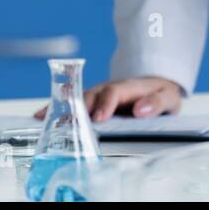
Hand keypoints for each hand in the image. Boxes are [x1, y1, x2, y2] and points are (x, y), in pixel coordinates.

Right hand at [31, 75, 183, 121]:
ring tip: (44, 118)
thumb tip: (141, 110)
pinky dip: (56, 109)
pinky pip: (72, 105)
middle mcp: (108, 89)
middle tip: (68, 122)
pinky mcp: (90, 104)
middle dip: (79, 107)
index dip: (105, 104)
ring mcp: (97, 95)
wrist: (156, 87)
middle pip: (91, 95)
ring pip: (77, 99)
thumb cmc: (160, 93)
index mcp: (128, 87)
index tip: (100, 117)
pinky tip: (40, 116)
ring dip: (62, 108)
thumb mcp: (168, 97)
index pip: (114, 93)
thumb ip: (157, 102)